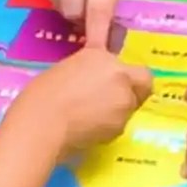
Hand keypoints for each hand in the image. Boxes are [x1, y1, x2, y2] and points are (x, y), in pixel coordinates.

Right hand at [7, 49, 153, 156]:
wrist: (42, 123)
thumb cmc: (43, 93)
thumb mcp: (66, 69)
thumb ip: (89, 72)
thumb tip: (94, 81)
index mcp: (104, 58)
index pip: (134, 62)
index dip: (130, 75)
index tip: (117, 79)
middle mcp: (121, 78)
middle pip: (143, 86)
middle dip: (132, 92)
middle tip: (110, 99)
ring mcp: (124, 105)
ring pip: (131, 108)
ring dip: (118, 110)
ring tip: (92, 116)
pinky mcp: (119, 129)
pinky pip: (119, 125)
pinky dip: (109, 127)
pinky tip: (87, 129)